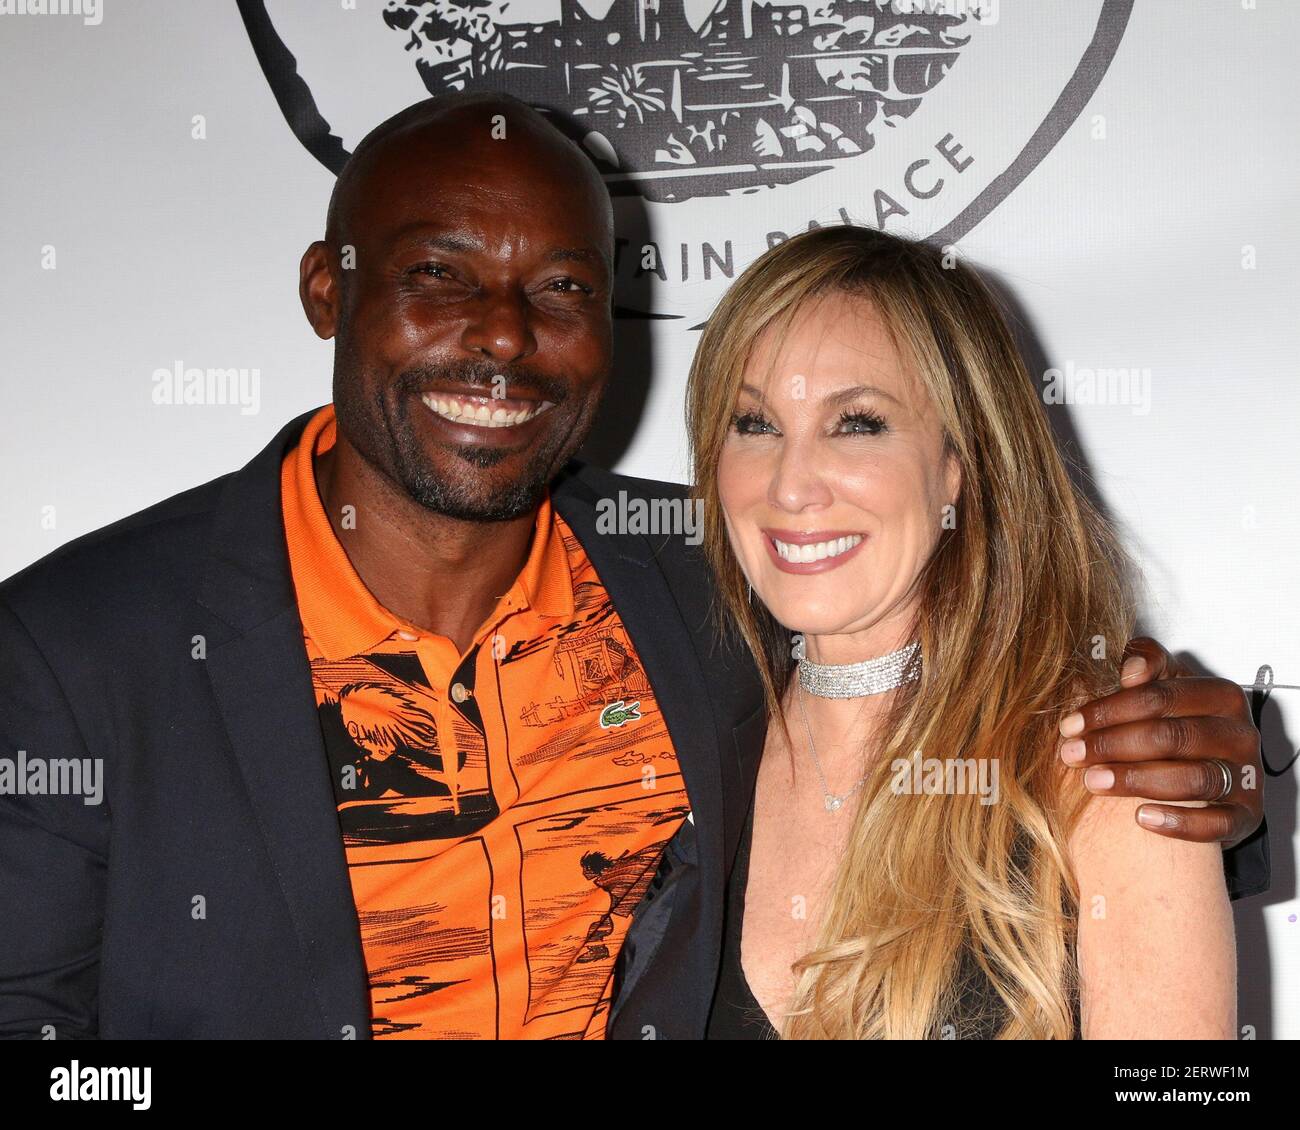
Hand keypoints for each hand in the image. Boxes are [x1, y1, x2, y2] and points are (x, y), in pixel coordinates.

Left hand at [1057, 636, 1262, 847]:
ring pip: (1194, 779)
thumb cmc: (1176, 724)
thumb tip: (1131, 668)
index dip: (1110, 709)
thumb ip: (1146, 666)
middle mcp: (1239, 734)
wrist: (1206, 773)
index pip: (1161, 696)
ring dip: (1137, 780)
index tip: (1071, 724)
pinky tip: (1141, 817)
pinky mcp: (1247, 816)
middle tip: (1073, 754)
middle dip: (1114, 745)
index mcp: (1220, 695)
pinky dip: (1180, 823)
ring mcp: (1246, 777)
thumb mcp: (1162, 687)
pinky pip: (1218, 824)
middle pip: (1174, 737)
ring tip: (1094, 782)